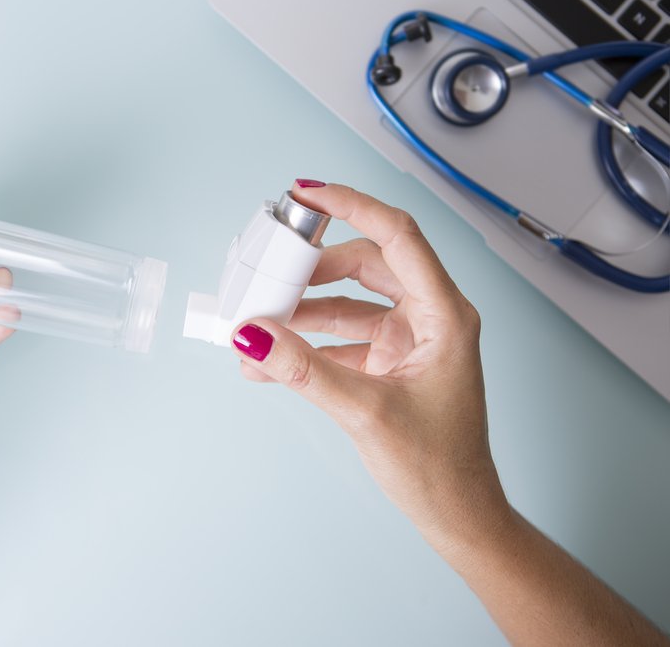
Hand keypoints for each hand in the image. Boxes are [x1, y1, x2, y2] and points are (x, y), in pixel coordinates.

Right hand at [231, 182, 506, 548]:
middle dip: (312, 268)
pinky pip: (342, 338)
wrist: (457, 515)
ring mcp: (410, 340)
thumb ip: (304, 370)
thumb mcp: (365, 411)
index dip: (351, 206)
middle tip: (269, 269)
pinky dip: (307, 345)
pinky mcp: (391, 363)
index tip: (306, 194)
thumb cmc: (439, 467)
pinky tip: (269, 361)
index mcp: (444, 314)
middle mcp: (430, 317)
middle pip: (365, 264)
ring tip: (258, 322)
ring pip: (349, 302)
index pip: (397, 235)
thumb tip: (252, 337)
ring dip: (303, 310)